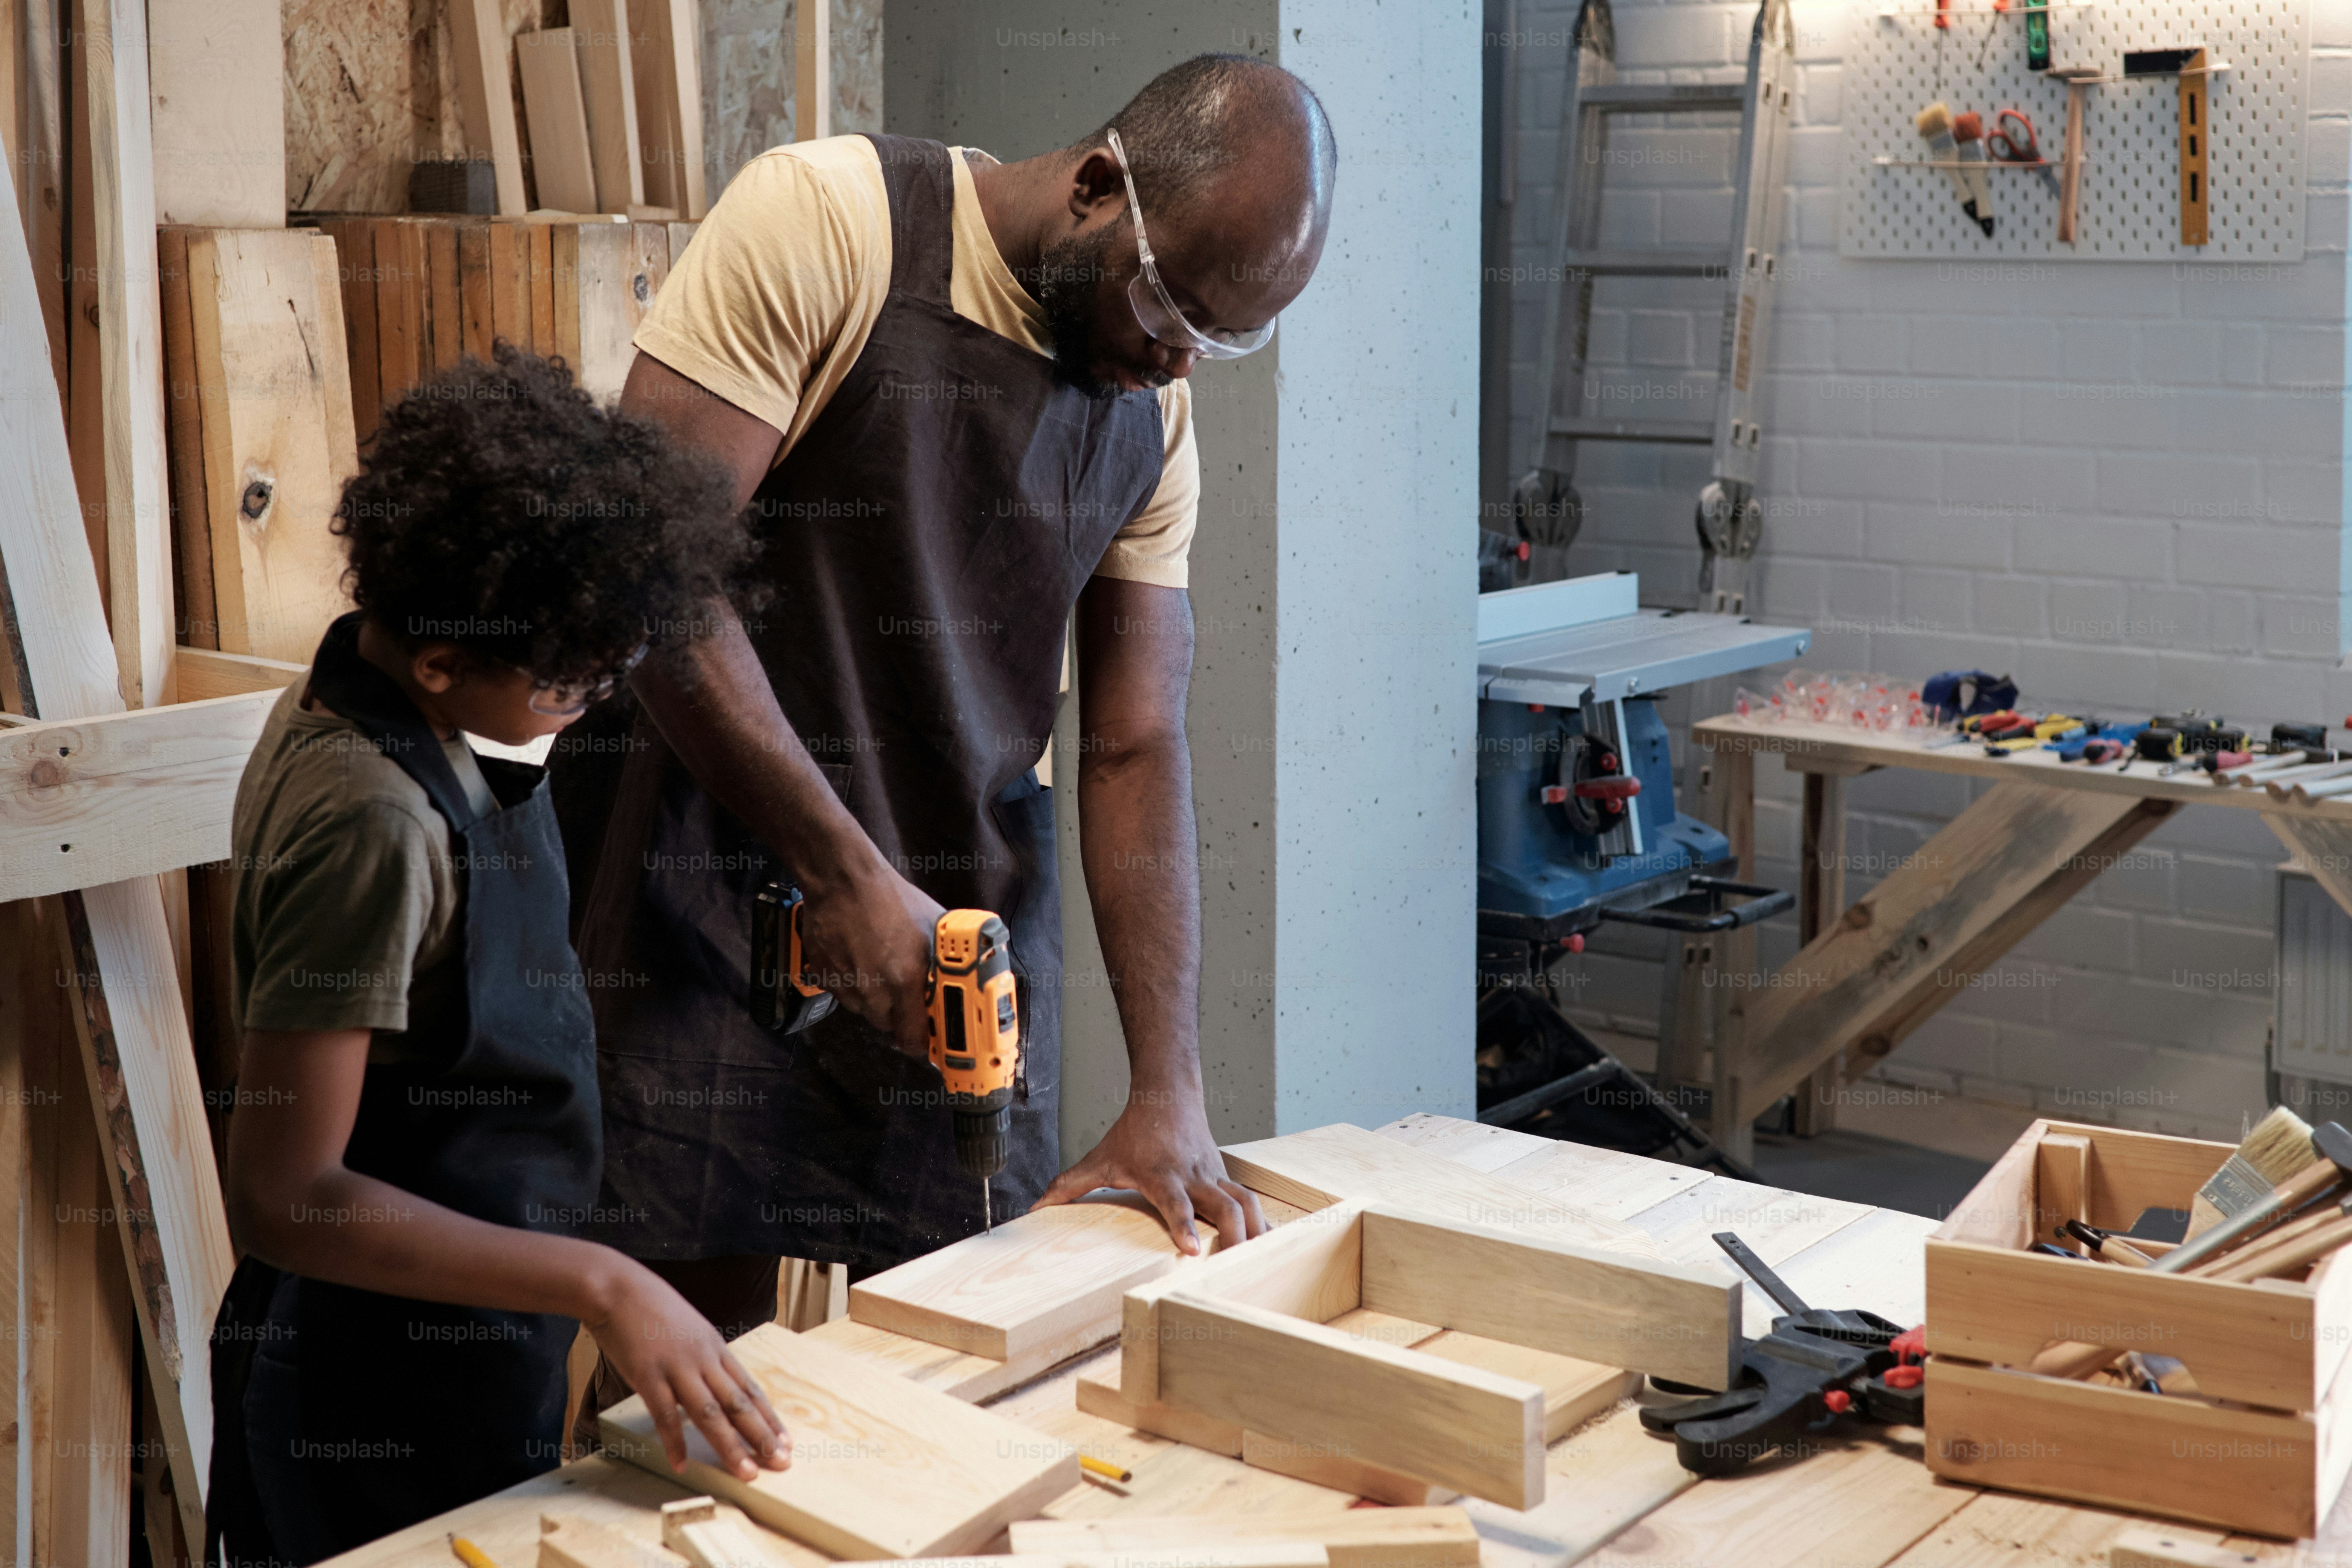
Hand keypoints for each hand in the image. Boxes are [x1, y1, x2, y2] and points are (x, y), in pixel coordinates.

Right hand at [582, 1260, 790, 1479]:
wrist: (615, 1287)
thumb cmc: (649, 1306)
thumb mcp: (688, 1327)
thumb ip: (701, 1354)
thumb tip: (711, 1379)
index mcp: (714, 1347)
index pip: (749, 1388)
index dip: (768, 1417)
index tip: (785, 1440)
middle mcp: (703, 1359)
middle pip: (739, 1403)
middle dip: (762, 1436)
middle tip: (782, 1463)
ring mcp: (677, 1368)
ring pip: (711, 1413)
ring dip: (730, 1446)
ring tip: (746, 1473)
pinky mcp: (648, 1376)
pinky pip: (665, 1416)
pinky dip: (674, 1443)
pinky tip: (682, 1464)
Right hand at [800, 854, 942, 1059]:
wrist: (843, 880)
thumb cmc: (891, 898)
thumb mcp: (933, 926)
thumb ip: (944, 959)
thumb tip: (963, 976)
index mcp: (905, 980)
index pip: (913, 1039)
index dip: (922, 1042)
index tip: (928, 1037)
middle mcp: (873, 990)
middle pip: (888, 1025)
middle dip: (899, 1013)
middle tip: (904, 990)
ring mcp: (845, 986)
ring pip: (865, 1011)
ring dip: (875, 999)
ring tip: (879, 965)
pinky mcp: (824, 978)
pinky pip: (843, 994)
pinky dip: (852, 984)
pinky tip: (858, 958)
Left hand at [1032, 1086, 1264, 1255]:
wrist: (1168, 1095)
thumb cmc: (1133, 1133)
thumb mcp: (1099, 1159)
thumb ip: (1068, 1186)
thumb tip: (1034, 1209)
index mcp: (1162, 1175)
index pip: (1175, 1203)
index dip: (1182, 1225)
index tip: (1190, 1251)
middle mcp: (1194, 1177)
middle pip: (1225, 1206)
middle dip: (1234, 1236)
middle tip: (1236, 1266)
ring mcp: (1214, 1177)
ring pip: (1246, 1202)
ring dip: (1255, 1232)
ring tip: (1261, 1263)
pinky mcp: (1226, 1179)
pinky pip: (1250, 1201)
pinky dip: (1261, 1223)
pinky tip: (1269, 1245)